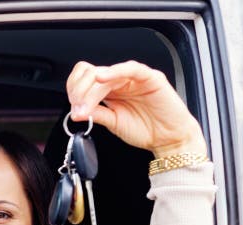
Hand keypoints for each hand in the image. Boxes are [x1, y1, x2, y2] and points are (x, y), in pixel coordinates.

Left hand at [67, 60, 206, 157]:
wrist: (168, 139)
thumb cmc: (145, 129)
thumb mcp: (113, 122)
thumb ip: (95, 114)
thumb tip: (74, 112)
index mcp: (109, 89)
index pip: (85, 78)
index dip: (74, 89)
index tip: (74, 107)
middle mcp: (120, 81)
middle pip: (90, 73)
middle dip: (79, 91)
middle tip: (79, 108)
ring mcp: (134, 78)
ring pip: (105, 72)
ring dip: (90, 89)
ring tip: (86, 106)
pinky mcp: (150, 78)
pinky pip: (131, 68)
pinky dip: (114, 71)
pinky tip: (102, 78)